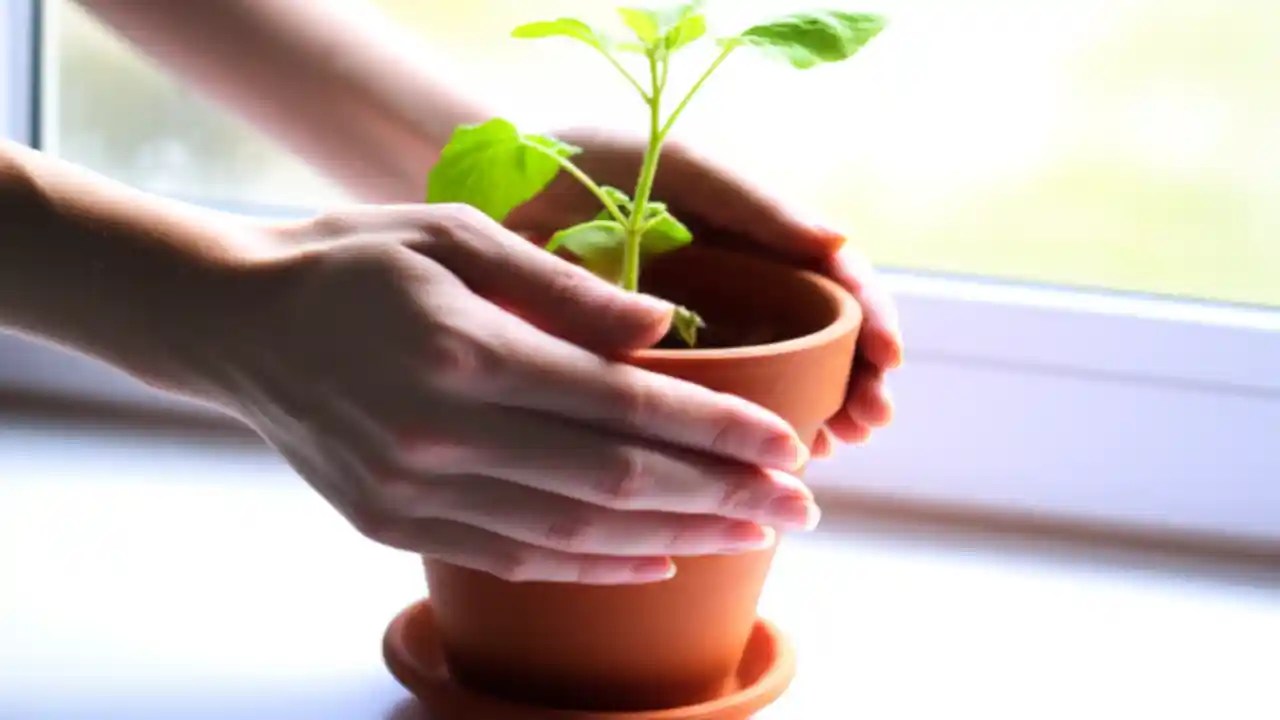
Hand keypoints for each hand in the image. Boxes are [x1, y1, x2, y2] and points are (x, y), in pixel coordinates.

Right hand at [194, 204, 817, 583]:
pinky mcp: (394, 526)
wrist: (238, 323)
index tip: (788, 446)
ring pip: (574, 532)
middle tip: (798, 505)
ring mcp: (415, 491)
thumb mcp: (458, 238)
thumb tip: (664, 333)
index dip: (715, 430)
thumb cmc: (355, 263)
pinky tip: (656, 561)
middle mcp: (442, 434)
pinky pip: (515, 557)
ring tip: (749, 538)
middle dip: (720, 495)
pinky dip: (593, 566)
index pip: (623, 404)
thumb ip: (566, 290)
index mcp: (466, 349)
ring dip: (676, 538)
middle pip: (614, 482)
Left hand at [507, 128, 903, 456]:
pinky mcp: (648, 375)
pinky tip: (759, 460)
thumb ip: (749, 201)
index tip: (888, 359)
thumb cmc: (588, 162)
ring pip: (773, 385)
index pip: (832, 283)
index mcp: (751, 242)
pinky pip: (706, 413)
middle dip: (854, 383)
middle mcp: (734, 292)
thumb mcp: (674, 168)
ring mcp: (696, 336)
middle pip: (818, 344)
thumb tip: (836, 244)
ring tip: (835, 445)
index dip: (870, 318)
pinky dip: (739, 437)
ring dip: (815, 415)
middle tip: (866, 423)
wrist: (494, 188)